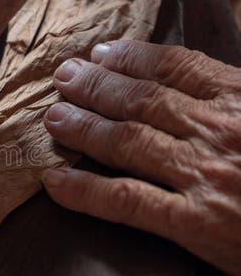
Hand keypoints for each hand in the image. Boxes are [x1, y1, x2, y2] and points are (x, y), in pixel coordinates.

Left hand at [43, 40, 240, 275]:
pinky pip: (129, 202)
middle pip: (143, 98)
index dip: (134, 56)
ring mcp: (207, 176)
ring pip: (128, 141)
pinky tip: (57, 182)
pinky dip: (86, 191)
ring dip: (84, 127)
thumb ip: (234, 97)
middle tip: (62, 77)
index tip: (103, 51)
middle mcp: (222, 129)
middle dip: (96, 85)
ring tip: (53, 117)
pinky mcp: (199, 224)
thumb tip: (203, 85)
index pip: (179, 66)